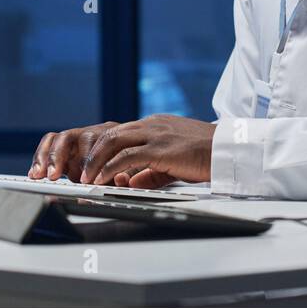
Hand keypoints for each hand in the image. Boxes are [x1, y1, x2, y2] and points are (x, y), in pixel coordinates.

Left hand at [30, 115, 215, 189]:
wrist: (229, 150)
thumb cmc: (203, 155)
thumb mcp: (171, 163)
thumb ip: (149, 171)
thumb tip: (129, 182)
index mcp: (151, 126)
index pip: (116, 133)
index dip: (98, 150)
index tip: (85, 166)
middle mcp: (150, 125)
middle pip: (108, 133)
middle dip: (89, 153)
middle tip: (78, 172)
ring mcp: (155, 133)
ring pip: (112, 141)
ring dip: (94, 161)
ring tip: (84, 178)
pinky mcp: (161, 148)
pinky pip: (128, 156)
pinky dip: (110, 168)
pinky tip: (102, 180)